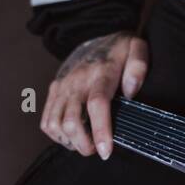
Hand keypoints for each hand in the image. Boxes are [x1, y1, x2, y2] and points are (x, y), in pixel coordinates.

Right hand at [41, 31, 147, 159]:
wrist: (94, 32)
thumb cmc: (119, 47)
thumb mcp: (137, 48)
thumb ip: (138, 66)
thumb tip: (131, 92)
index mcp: (101, 72)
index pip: (97, 104)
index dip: (101, 131)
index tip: (106, 152)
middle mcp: (77, 80)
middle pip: (71, 121)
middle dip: (84, 144)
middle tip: (98, 150)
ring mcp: (62, 86)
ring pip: (55, 124)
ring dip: (69, 141)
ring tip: (85, 143)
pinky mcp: (53, 89)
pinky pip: (46, 120)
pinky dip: (56, 135)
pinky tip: (72, 135)